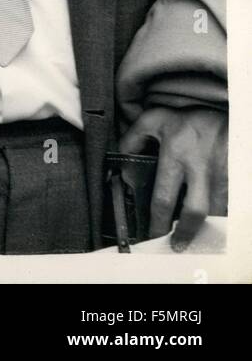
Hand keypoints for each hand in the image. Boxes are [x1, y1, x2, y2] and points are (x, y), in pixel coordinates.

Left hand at [119, 105, 227, 250]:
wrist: (227, 114)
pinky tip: (212, 223)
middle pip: (194, 212)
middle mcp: (200, 167)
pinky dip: (220, 218)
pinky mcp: (238, 178)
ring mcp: (223, 174)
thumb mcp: (154, 120)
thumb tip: (121, 161)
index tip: (153, 235)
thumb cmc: (187, 120)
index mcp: (175, 154)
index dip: (157, 221)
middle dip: (184, 234)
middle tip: (177, 246)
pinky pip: (230, 206)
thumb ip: (133, 138)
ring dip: (204, 228)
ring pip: (215, 213)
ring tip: (193, 237)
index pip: (163, 196)